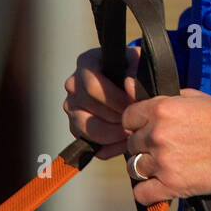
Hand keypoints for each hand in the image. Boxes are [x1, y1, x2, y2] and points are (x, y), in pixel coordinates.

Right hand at [63, 46, 141, 160]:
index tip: (133, 105)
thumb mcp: (139, 64)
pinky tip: (125, 142)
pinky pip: (88, 142)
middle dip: (116, 118)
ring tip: (132, 134)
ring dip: (112, 134)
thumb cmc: (135, 70)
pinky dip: (108, 146)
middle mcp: (74, 84)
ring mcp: (72, 107)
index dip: (115, 99)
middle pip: (89, 108)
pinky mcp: (75, 126)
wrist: (132, 82)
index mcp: (86, 63)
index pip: (92, 86)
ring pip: (86, 128)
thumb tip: (129, 87)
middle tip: (136, 123)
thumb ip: (136, 73)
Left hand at [122, 89, 210, 204]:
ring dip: (147, 168)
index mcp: (161, 109)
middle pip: (131, 144)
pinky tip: (160, 185)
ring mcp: (163, 161)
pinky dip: (148, 191)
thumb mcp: (195, 97)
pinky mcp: (172, 185)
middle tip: (163, 148)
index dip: (136, 124)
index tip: (147, 129)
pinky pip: (142, 193)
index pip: (127, 118)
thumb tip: (133, 89)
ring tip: (165, 166)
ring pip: (135, 168)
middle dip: (144, 146)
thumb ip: (163, 96)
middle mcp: (157, 134)